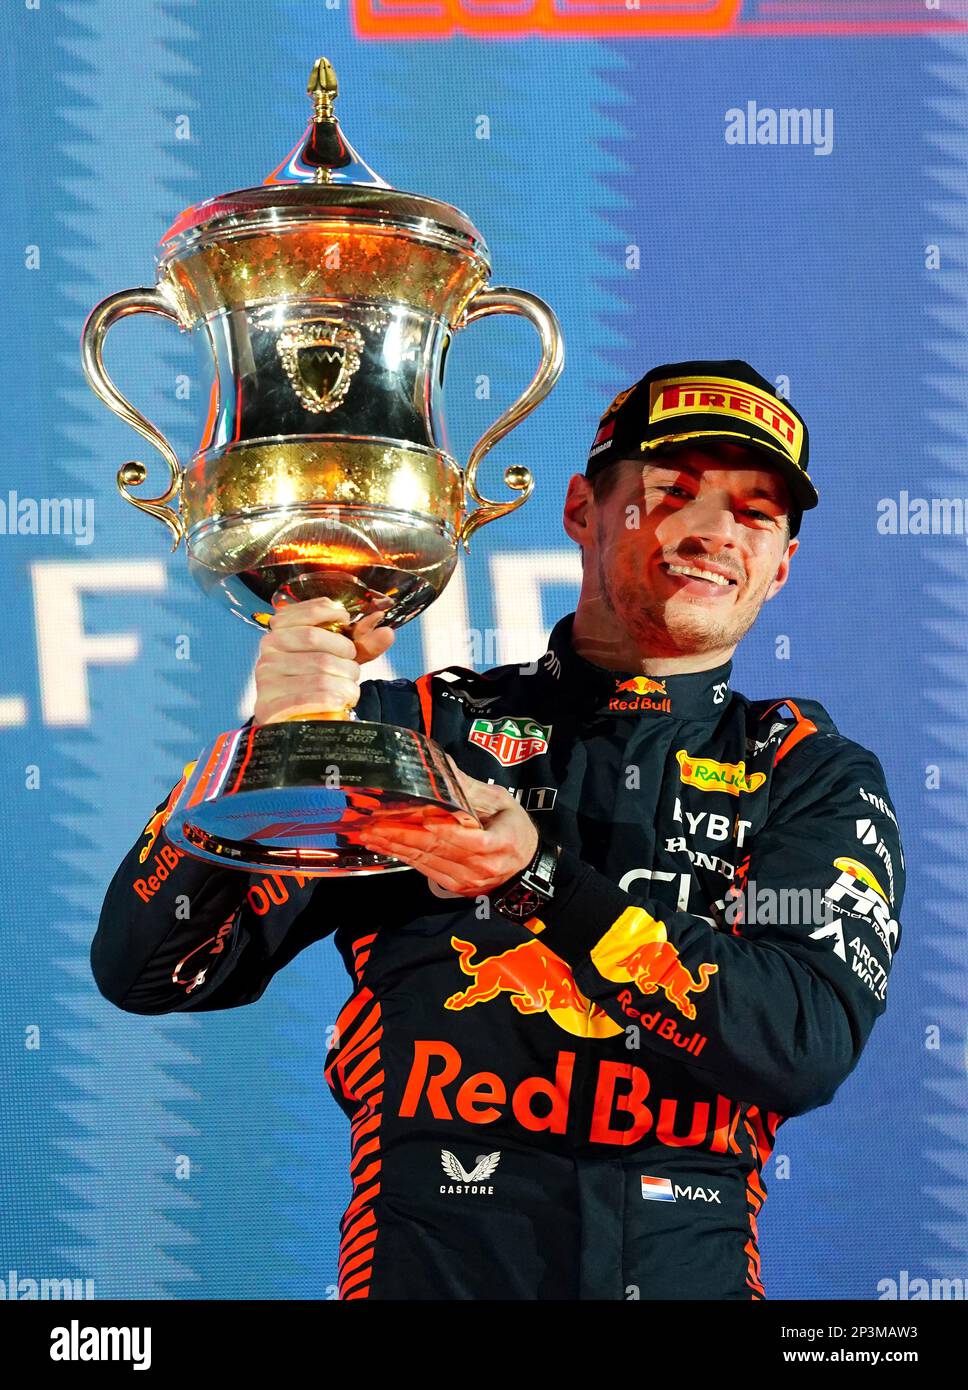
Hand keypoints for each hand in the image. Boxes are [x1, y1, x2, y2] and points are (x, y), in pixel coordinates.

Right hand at [254, 597, 394, 724]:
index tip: (347, 626)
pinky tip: (339, 702)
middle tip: (352, 671)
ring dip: (346, 684)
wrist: (292, 718)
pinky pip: (308, 698)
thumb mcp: (339, 656)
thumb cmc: (316, 679)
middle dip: (345, 657)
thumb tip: (387, 631)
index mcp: (281, 629)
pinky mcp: (269, 705)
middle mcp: (269, 649)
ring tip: (348, 690)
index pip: (310, 612)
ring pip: (319, 672)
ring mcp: (266, 677)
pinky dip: (331, 699)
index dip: (335, 616)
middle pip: (315, 639)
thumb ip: (362, 642)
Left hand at [356, 760, 539, 895]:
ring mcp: (468, 880)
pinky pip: (426, 870)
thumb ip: (470, 788)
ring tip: (370, 835)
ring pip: (427, 862)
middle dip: (402, 836)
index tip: (416, 817)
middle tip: (373, 824)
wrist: (526, 867)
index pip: (468, 839)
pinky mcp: (456, 886)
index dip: (442, 829)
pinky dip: (405, 857)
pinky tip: (386, 847)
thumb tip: (442, 765)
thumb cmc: (514, 828)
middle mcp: (482, 866)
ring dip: (396, 848)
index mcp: (500, 842)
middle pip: (438, 850)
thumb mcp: (501, 802)